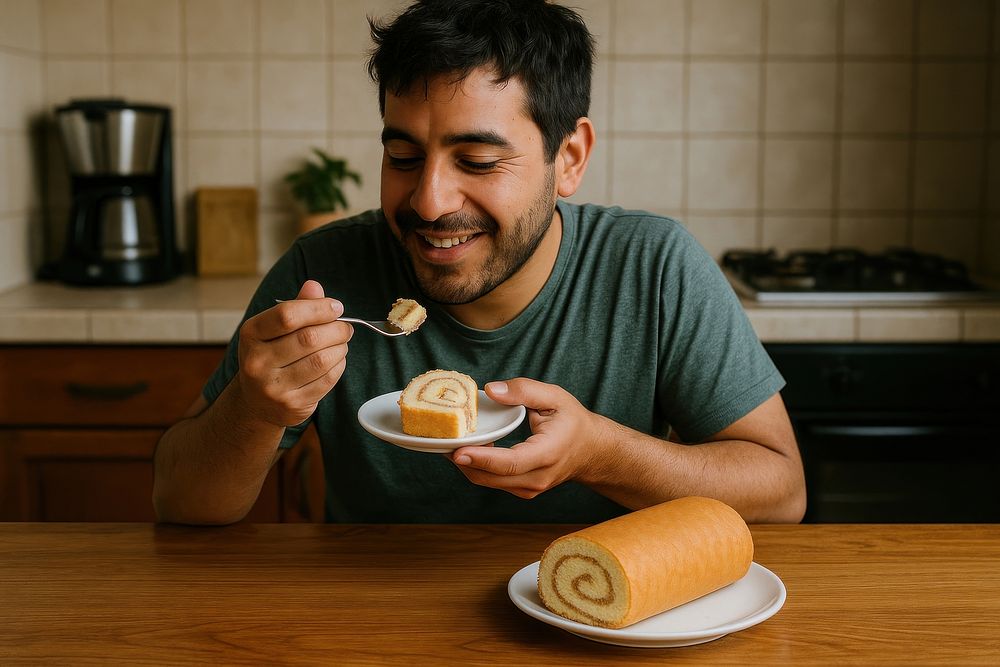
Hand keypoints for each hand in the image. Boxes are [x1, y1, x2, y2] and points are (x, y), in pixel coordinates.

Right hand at [235, 280, 352, 426]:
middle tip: (345, 327)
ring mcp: (273, 386)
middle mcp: (257, 361)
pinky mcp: (291, 404)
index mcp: (251, 334)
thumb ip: (296, 307)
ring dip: (340, 348)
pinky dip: (339, 366)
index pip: (288, 315)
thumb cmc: (270, 356)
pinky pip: (327, 380)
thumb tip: (314, 286)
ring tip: (341, 343)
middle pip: (309, 338)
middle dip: (336, 329)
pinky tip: (336, 360)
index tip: (336, 307)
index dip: (318, 308)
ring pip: (322, 360)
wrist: (257, 402)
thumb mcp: (274, 329)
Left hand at [449, 378, 608, 498]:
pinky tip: (469, 449)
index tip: (457, 451)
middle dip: (462, 461)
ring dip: (466, 464)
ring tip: (451, 442)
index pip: (510, 463)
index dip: (482, 458)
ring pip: (487, 482)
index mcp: (547, 454)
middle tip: (441, 441)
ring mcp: (529, 489)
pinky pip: (492, 482)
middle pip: (490, 477)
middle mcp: (537, 477)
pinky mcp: (522, 491)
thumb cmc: (573, 422)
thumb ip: (524, 390)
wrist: (591, 451)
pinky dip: (477, 467)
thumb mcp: (555, 397)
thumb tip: (490, 390)